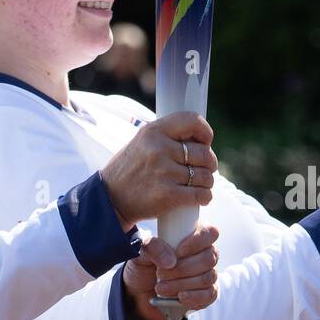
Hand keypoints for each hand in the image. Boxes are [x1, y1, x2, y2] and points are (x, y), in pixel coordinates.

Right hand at [99, 112, 216, 229]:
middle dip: (209, 163)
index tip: (205, 142)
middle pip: (204, 153)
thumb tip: (201, 139)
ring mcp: (163, 172)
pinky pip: (200, 194)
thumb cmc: (130, 170)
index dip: (205, 132)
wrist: (109, 199)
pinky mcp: (167, 195)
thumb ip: (167, 137)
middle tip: (203, 169)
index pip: (192, 120)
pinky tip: (200, 197)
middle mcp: (158, 149)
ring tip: (200, 184)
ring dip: (207, 182)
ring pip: (205, 176)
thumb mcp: (142, 142)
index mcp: (153, 131)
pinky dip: (205, 197)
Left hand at [122, 225, 220, 319]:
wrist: (139, 293)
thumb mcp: (141, 253)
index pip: (210, 233)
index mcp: (191, 237)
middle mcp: (203, 254)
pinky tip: (180, 297)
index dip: (198, 242)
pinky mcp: (205, 294)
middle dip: (184, 268)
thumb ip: (152, 248)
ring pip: (208, 277)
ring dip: (183, 284)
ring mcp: (207, 274)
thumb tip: (171, 261)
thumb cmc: (144, 266)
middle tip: (160, 273)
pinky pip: (209, 295)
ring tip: (161, 287)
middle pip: (209, 258)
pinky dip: (194, 296)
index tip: (179, 251)